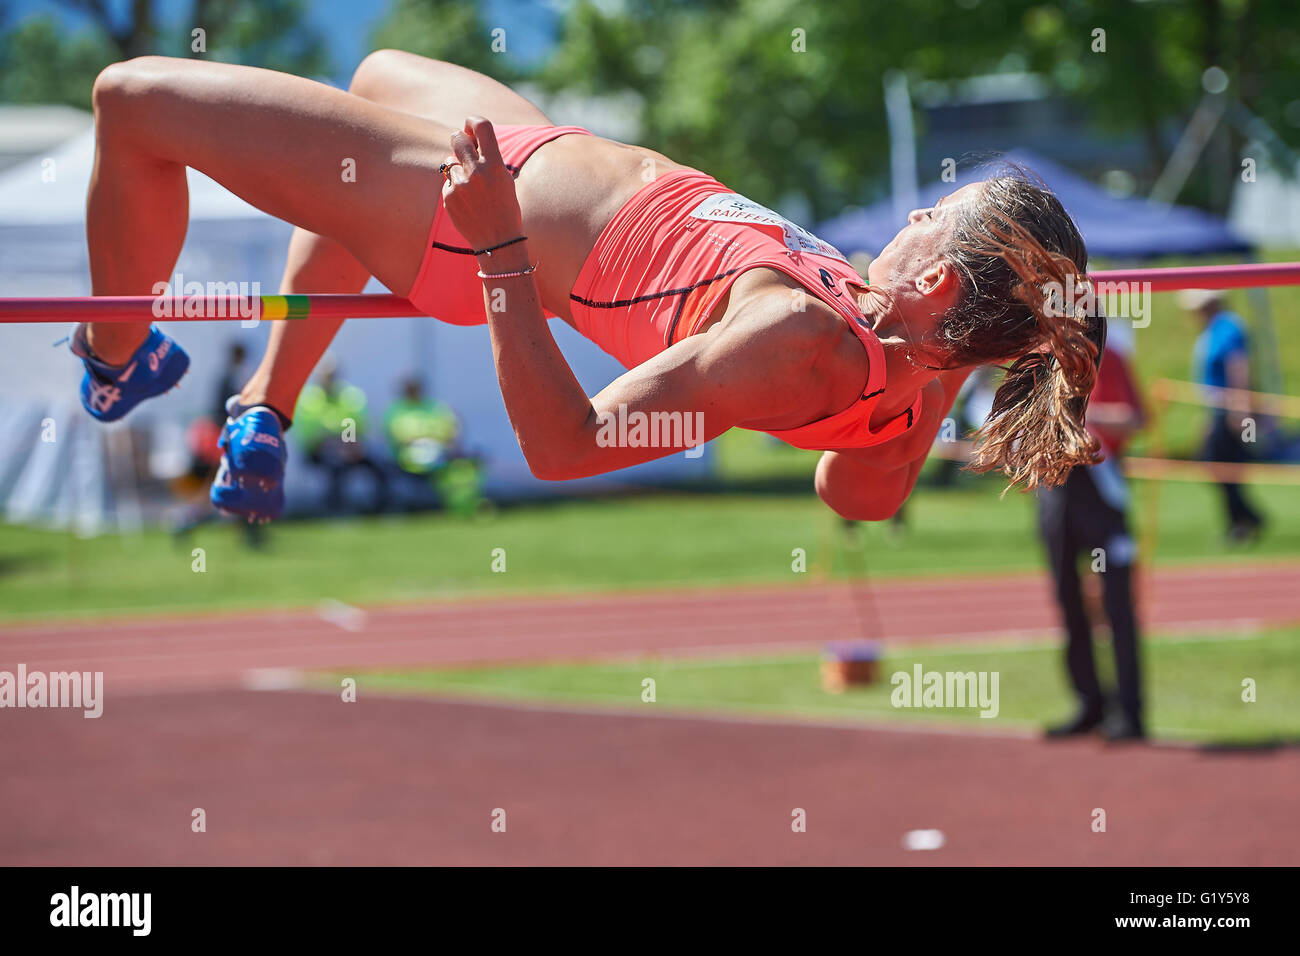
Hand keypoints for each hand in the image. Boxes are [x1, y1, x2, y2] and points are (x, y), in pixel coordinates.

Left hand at [439, 117, 524, 251]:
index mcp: (495, 165)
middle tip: (463, 145)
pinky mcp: (449, 198)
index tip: (470, 125)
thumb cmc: (505, 207)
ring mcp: (460, 186)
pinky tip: (467, 202)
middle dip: (458, 139)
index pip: (482, 127)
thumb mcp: (504, 179)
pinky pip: (447, 183)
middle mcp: (476, 173)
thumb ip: (488, 158)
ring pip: (450, 163)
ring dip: (458, 169)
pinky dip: (455, 188)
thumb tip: (467, 138)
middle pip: (457, 138)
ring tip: (471, 188)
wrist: (498, 241)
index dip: (473, 121)